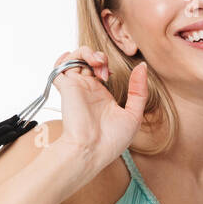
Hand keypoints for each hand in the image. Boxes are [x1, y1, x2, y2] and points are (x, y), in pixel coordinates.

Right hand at [49, 46, 148, 167]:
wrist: (92, 150)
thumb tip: (143, 66)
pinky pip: (59, 67)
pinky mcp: (66, 88)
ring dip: (86, 53)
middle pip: (87, 60)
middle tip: (104, 68)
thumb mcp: (134, 114)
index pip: (100, 70)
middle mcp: (87, 89)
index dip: (107, 64)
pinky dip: (66, 58)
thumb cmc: (112, 140)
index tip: (114, 73)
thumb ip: (139, 90)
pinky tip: (80, 62)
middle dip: (98, 55)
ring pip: (74, 58)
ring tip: (98, 63)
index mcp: (101, 95)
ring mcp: (76, 87)